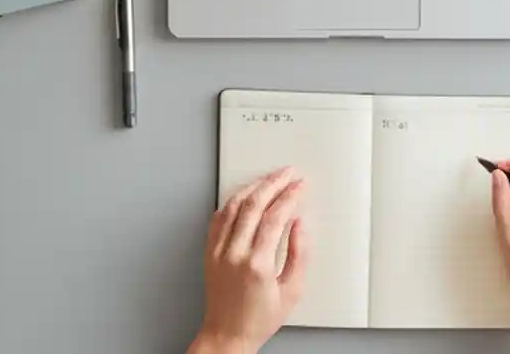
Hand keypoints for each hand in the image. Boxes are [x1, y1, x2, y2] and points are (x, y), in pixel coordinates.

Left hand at [189, 167, 308, 353]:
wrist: (227, 335)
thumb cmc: (259, 319)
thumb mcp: (292, 290)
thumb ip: (298, 254)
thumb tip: (299, 224)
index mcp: (257, 264)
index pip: (275, 217)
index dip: (290, 196)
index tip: (300, 186)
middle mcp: (234, 254)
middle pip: (254, 204)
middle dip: (274, 182)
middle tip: (288, 173)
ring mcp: (219, 251)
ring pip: (234, 205)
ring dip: (253, 186)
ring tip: (269, 178)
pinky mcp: (209, 251)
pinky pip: (219, 217)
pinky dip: (233, 200)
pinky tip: (245, 194)